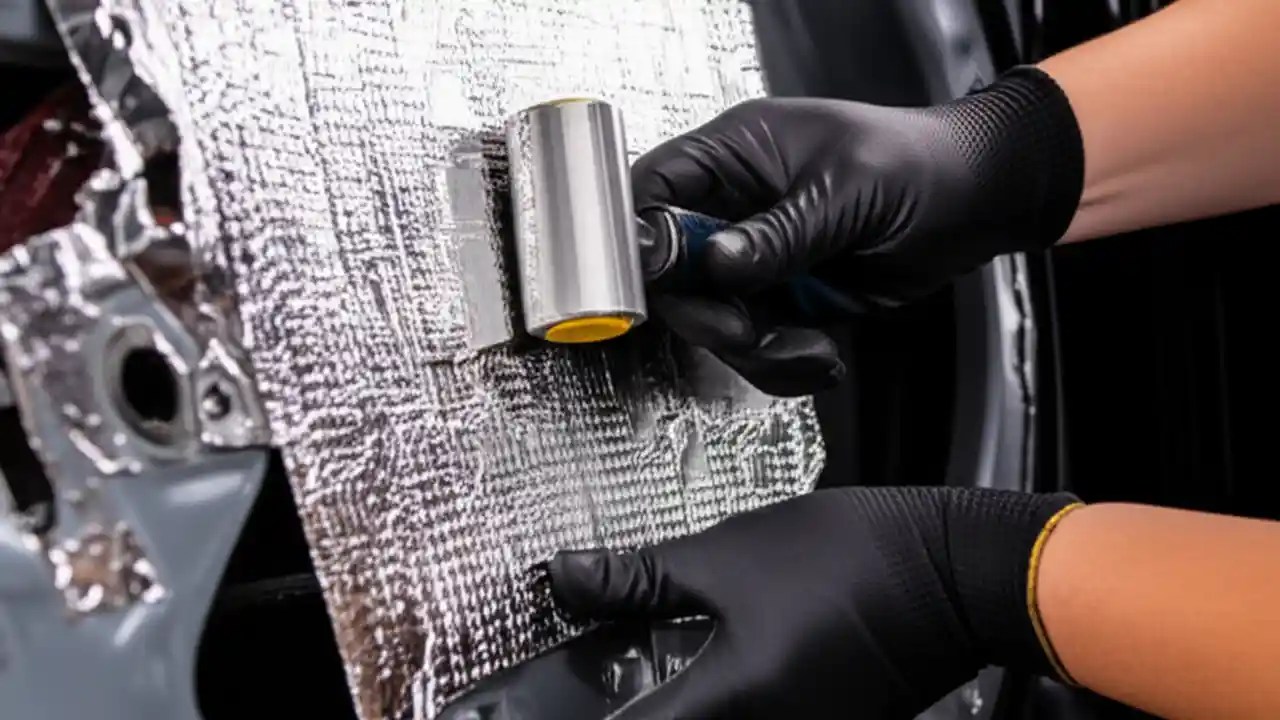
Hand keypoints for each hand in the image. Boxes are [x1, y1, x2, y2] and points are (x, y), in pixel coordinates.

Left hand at [547, 486, 1081, 718]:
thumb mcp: (727, 556)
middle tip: (603, 658)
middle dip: (629, 699)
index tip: (528, 703)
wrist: (955, 570)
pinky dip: (709, 702)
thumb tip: (565, 578)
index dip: (565, 717)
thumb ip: (639, 577)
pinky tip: (698, 658)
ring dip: (668, 698)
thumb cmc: (852, 560)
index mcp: (727, 709)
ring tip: (646, 655)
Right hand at [635, 65, 1083, 396]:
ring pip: (714, 317)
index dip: (642, 237)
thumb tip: (718, 262)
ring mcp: (759, 257)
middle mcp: (737, 207)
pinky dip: (783, 364)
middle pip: (675, 270)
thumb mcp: (845, 193)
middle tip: (744, 328)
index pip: (655, 190)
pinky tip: (822, 355)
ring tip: (808, 346)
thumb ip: (778, 233)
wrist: (976, 204)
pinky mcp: (784, 299)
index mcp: (737, 154)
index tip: (664, 281)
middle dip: (708, 311)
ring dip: (754, 347)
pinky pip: (756, 344)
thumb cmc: (920, 164)